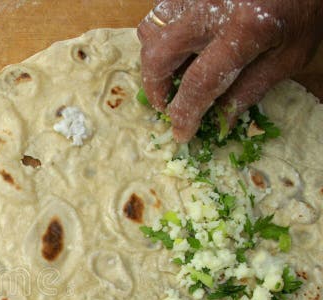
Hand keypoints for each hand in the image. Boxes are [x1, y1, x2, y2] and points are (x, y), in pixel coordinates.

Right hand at [137, 0, 322, 142]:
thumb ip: (252, 88)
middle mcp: (211, 9)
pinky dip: (162, 33)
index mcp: (244, 29)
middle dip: (156, 86)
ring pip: (151, 29)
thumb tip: (220, 119)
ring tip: (171, 72)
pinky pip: (161, 11)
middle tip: (167, 102)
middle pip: (158, 55)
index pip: (199, 82)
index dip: (185, 113)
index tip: (182, 132)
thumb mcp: (290, 55)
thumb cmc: (305, 11)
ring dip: (154, 58)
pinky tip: (181, 44)